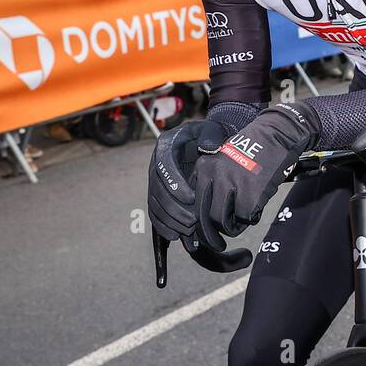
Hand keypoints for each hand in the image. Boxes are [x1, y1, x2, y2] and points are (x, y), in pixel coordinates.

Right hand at [148, 119, 218, 241]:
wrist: (207, 142)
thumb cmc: (210, 136)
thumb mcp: (212, 129)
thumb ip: (210, 135)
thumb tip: (209, 147)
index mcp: (165, 146)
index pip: (164, 165)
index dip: (174, 183)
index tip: (191, 198)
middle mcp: (156, 164)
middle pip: (157, 189)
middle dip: (173, 207)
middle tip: (192, 220)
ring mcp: (155, 180)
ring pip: (154, 203)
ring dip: (169, 219)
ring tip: (188, 230)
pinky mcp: (158, 194)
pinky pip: (155, 212)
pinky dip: (162, 226)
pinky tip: (175, 236)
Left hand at [194, 101, 319, 243]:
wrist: (277, 135)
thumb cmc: (252, 149)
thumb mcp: (223, 159)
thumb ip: (212, 181)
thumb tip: (205, 213)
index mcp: (204, 166)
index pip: (192, 201)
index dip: (197, 220)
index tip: (202, 230)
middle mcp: (213, 174)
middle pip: (204, 214)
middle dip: (209, 233)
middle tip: (216, 243)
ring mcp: (232, 183)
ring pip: (222, 220)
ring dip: (230, 227)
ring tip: (238, 225)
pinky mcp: (250, 192)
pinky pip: (244, 217)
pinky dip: (249, 219)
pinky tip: (255, 211)